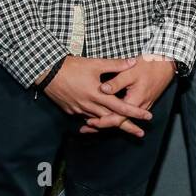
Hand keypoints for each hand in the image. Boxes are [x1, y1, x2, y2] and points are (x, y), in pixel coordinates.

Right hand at [38, 56, 153, 137]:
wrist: (47, 73)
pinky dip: (96, 120)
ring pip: (99, 120)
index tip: (148, 118)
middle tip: (140, 133)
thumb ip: (115, 65)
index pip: (121, 107)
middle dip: (127, 127)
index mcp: (97, 95)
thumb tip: (132, 61)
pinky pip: (87, 117)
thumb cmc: (71, 66)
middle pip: (112, 120)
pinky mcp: (71, 110)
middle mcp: (89, 105)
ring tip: (123, 129)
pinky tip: (100, 121)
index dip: (135, 113)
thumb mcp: (95, 63)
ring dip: (111, 125)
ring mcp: (79, 110)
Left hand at [79, 55, 175, 134]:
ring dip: (107, 123)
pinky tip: (104, 116)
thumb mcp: (131, 71)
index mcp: (135, 100)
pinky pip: (126, 114)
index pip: (117, 118)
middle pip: (118, 122)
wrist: (165, 64)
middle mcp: (138, 107)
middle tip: (85, 129)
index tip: (90, 122)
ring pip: (122, 119)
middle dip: (101, 126)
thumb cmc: (148, 66)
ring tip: (91, 126)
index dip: (103, 121)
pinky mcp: (140, 103)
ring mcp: (141, 106)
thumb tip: (102, 89)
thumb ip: (116, 82)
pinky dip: (115, 117)